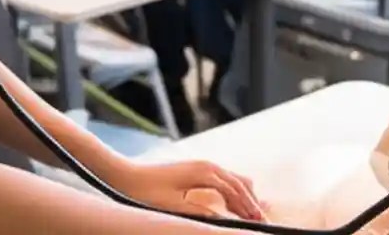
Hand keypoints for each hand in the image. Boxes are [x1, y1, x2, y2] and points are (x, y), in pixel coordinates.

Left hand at [111, 159, 266, 222]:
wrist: (126, 176)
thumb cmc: (146, 192)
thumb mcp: (174, 207)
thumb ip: (201, 213)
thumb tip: (224, 220)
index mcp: (205, 172)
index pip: (236, 192)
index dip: (249, 208)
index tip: (261, 223)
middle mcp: (207, 166)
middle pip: (240, 185)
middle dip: (252, 203)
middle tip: (263, 222)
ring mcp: (202, 166)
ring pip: (234, 180)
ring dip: (245, 197)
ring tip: (254, 215)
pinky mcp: (195, 170)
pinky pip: (224, 180)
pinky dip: (234, 192)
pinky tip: (237, 203)